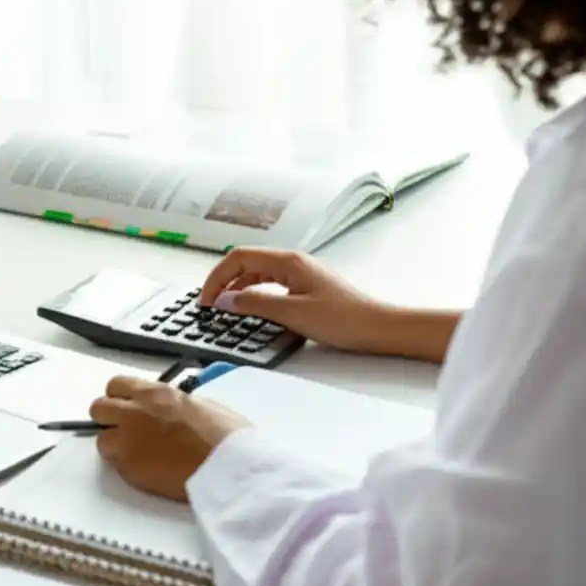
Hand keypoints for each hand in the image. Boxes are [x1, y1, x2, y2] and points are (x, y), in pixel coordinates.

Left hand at [90, 376, 249, 501]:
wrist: (228, 468)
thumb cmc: (225, 436)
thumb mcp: (199, 404)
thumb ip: (171, 405)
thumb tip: (166, 411)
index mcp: (153, 393)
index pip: (116, 385)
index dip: (121, 397)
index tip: (129, 407)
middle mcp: (134, 413)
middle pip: (98, 408)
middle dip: (109, 419)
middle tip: (128, 432)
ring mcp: (128, 442)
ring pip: (102, 440)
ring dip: (116, 446)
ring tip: (140, 456)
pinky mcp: (129, 469)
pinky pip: (117, 466)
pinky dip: (128, 469)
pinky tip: (151, 471)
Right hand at [198, 247, 386, 351]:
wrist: (379, 328)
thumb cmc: (345, 319)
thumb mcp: (292, 313)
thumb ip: (255, 304)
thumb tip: (226, 300)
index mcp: (288, 261)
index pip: (238, 257)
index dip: (216, 277)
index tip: (206, 299)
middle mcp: (293, 262)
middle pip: (245, 262)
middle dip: (223, 281)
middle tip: (209, 304)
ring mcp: (300, 274)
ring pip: (257, 274)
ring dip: (237, 288)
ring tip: (224, 308)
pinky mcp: (306, 288)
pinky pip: (270, 285)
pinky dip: (253, 294)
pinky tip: (250, 309)